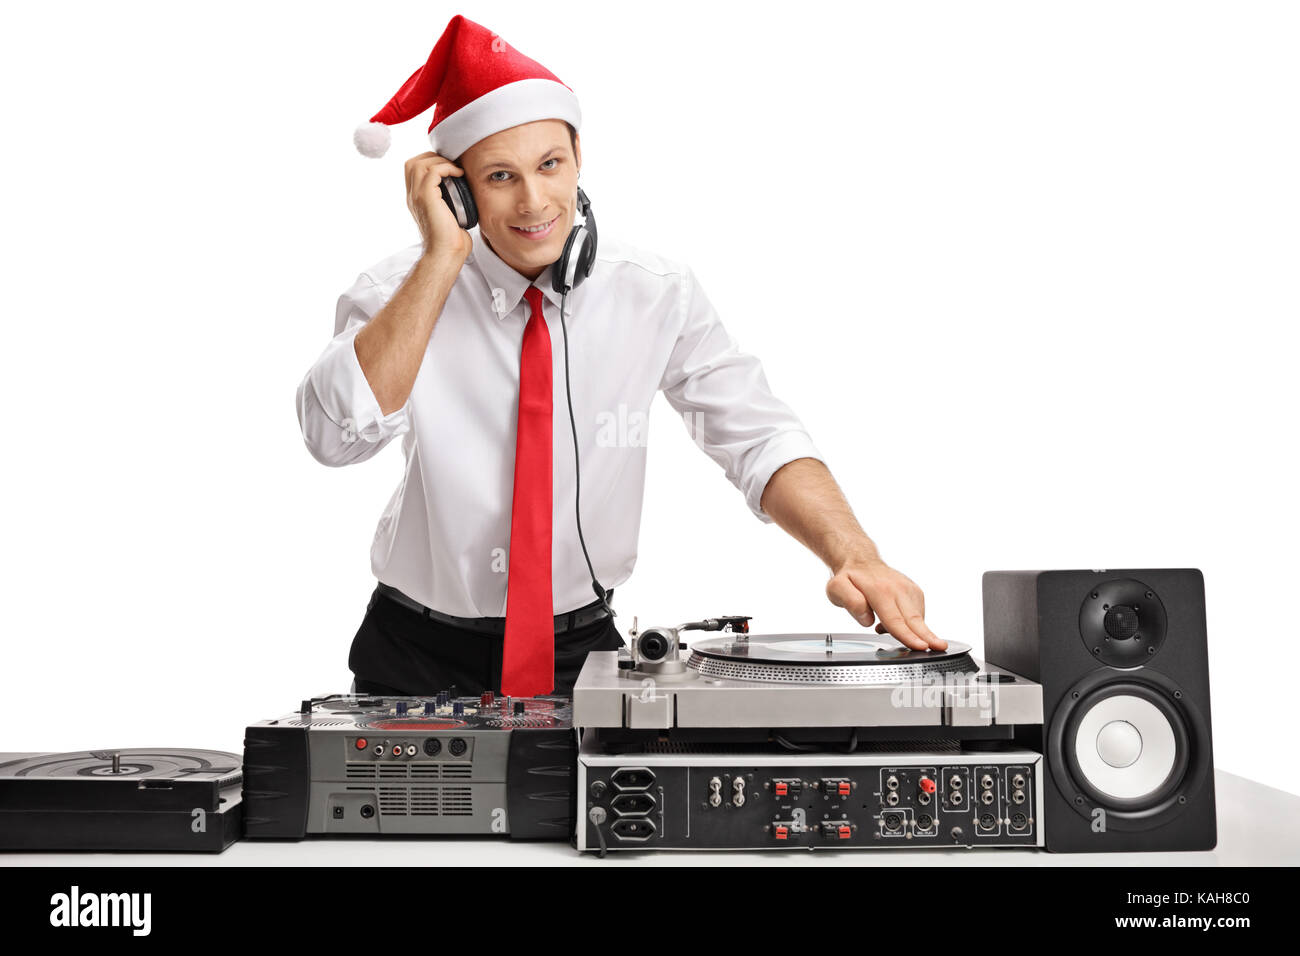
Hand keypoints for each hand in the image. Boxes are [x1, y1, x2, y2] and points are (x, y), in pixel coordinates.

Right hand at [404, 152, 471, 261]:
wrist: (446, 254)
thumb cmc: (451, 241)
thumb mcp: (449, 216)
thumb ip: (449, 202)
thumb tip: (464, 194)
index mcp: (415, 200)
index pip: (412, 170)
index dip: (429, 162)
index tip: (449, 167)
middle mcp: (412, 197)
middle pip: (412, 163)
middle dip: (433, 158)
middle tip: (452, 166)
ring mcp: (417, 197)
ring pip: (420, 164)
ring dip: (440, 161)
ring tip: (456, 169)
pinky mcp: (426, 198)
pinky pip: (432, 171)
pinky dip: (447, 168)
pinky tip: (459, 174)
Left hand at [826, 559, 946, 650]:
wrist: (861, 561)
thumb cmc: (850, 578)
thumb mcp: (837, 589)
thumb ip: (850, 602)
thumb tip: (867, 619)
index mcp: (880, 591)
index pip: (895, 620)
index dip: (908, 636)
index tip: (920, 646)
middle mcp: (898, 589)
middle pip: (914, 620)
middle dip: (927, 637)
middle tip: (940, 647)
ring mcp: (909, 589)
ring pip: (918, 618)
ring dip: (914, 632)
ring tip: (883, 627)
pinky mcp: (915, 592)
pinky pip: (918, 614)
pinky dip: (911, 624)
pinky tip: (894, 622)